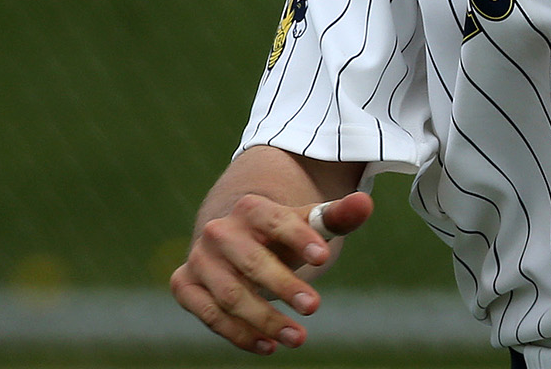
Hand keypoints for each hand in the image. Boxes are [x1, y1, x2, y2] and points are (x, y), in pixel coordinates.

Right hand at [170, 190, 372, 353]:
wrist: (233, 244)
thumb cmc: (281, 236)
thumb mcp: (308, 225)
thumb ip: (335, 217)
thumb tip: (365, 203)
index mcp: (251, 208)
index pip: (275, 220)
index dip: (299, 238)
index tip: (324, 258)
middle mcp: (219, 231)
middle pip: (251, 261)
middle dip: (283, 285)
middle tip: (314, 307)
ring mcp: (200, 259)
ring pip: (231, 294)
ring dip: (265, 319)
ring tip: (298, 338)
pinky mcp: (185, 285)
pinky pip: (210, 315)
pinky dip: (239, 334)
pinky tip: (269, 346)